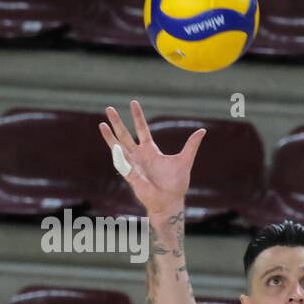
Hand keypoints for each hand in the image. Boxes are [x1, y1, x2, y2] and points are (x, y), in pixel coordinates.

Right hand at [98, 100, 203, 216]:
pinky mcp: (131, 176)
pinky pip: (123, 164)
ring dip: (110, 136)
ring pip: (118, 147)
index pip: (142, 130)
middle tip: (109, 108)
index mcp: (150, 151)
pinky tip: (114, 146)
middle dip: (118, 122)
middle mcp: (139, 156)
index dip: (138, 117)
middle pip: (125, 135)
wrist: (170, 201)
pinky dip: (119, 156)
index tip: (133, 102)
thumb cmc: (177, 184)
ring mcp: (133, 165)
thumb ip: (191, 146)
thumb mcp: (185, 161)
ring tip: (102, 124)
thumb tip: (202, 130)